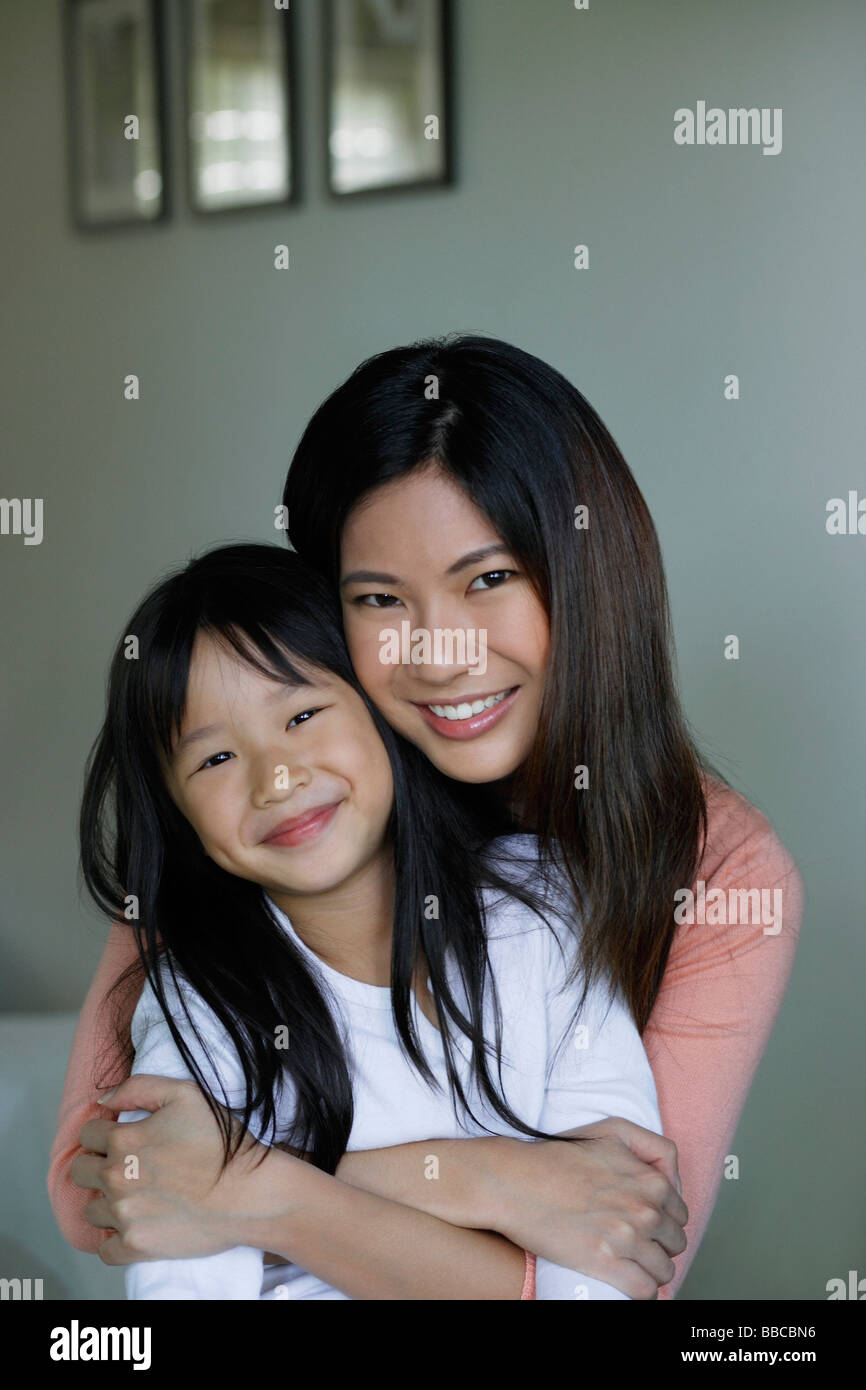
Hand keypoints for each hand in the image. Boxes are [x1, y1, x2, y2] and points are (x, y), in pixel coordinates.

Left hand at [70, 1074, 290, 1264]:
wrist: (248, 1193)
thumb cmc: (221, 1142)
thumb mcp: (185, 1094)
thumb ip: (138, 1087)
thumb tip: (104, 1099)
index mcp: (123, 1140)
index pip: (88, 1134)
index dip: (104, 1132)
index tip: (123, 1138)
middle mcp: (116, 1178)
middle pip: (79, 1171)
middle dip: (96, 1165)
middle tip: (125, 1167)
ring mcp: (124, 1215)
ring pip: (91, 1209)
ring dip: (107, 1202)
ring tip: (135, 1196)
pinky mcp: (136, 1246)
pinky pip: (105, 1249)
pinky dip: (115, 1240)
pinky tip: (135, 1225)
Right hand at [479, 1118, 687, 1298]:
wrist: (515, 1182)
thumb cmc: (558, 1156)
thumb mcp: (612, 1131)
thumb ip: (652, 1148)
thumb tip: (672, 1181)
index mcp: (651, 1181)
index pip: (681, 1213)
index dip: (664, 1219)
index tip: (645, 1222)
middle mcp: (644, 1209)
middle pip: (675, 1243)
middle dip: (659, 1244)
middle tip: (634, 1240)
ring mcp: (626, 1238)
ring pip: (664, 1270)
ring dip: (651, 1269)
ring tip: (630, 1262)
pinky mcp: (605, 1263)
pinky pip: (644, 1290)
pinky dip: (640, 1289)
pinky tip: (626, 1280)